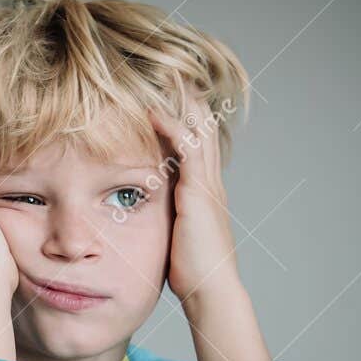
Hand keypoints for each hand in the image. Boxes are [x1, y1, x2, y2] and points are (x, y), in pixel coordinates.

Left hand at [150, 83, 240, 304]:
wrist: (211, 290)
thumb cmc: (192, 272)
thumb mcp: (177, 236)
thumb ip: (168, 218)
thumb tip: (149, 215)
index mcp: (205, 190)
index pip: (200, 142)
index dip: (189, 115)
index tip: (173, 92)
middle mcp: (210, 182)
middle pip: (204, 126)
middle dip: (190, 97)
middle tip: (174, 70)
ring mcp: (207, 185)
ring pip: (198, 130)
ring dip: (182, 101)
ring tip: (166, 75)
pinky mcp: (198, 193)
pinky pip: (186, 150)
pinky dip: (170, 127)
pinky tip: (152, 111)